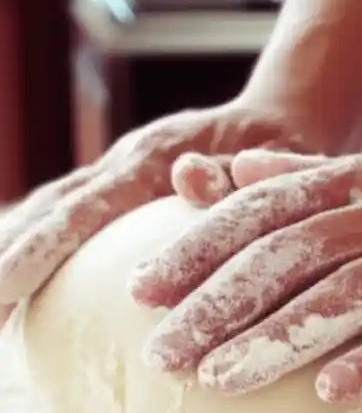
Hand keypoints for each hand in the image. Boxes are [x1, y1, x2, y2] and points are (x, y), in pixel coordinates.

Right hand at [0, 103, 308, 324]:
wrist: (276, 120)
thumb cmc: (283, 151)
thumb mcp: (277, 162)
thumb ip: (235, 172)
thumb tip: (188, 178)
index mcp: (157, 157)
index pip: (88, 206)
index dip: (44, 246)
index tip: (5, 284)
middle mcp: (125, 160)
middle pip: (54, 209)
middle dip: (11, 256)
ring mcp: (116, 171)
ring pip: (51, 208)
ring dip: (14, 251)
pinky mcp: (118, 185)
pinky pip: (68, 214)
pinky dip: (36, 243)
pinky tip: (18, 291)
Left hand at [129, 140, 361, 402]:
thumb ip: (308, 175)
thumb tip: (226, 175)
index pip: (267, 207)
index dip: (201, 247)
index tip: (143, 291)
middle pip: (296, 252)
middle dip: (222, 304)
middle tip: (165, 355)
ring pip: (353, 293)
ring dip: (281, 339)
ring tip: (221, 382)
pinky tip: (334, 394)